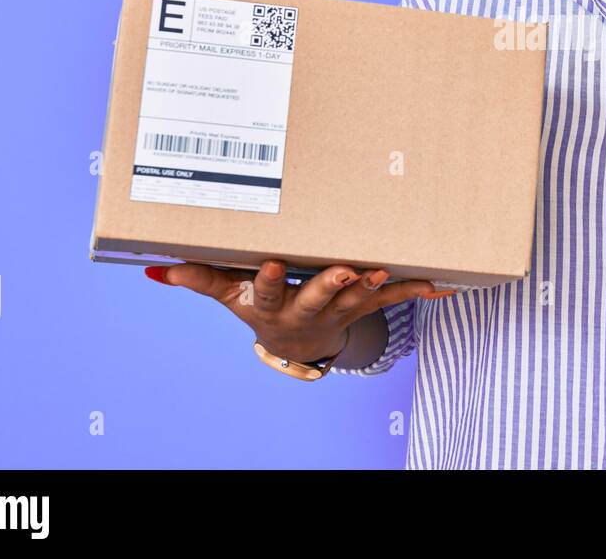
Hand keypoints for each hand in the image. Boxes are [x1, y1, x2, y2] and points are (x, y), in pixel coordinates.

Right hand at [147, 259, 450, 363]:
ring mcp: (341, 307)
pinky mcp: (367, 302)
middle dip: (333, 283)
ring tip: (386, 271)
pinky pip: (395, 295)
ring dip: (375, 285)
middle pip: (320, 296)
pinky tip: (445, 281)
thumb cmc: (261, 304)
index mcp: (272, 302)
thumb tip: (160, 269)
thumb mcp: (229, 294)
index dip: (271, 280)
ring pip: (360, 296)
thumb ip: (200, 278)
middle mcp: (308, 307)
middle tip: (346, 269)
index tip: (273, 262)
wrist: (297, 343)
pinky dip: (420, 288)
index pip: (268, 291)